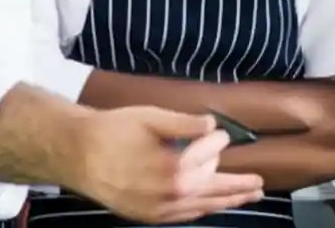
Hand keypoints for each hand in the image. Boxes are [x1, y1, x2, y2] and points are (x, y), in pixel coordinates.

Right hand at [68, 106, 265, 223]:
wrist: (75, 154)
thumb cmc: (113, 130)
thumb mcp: (151, 117)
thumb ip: (184, 123)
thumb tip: (212, 125)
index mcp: (173, 169)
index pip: (209, 156)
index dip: (217, 139)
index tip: (217, 129)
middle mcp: (169, 195)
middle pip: (213, 191)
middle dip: (238, 186)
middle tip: (259, 185)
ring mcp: (157, 210)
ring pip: (201, 207)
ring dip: (226, 202)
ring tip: (246, 198)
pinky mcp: (146, 216)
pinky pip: (183, 217)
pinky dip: (201, 211)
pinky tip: (211, 207)